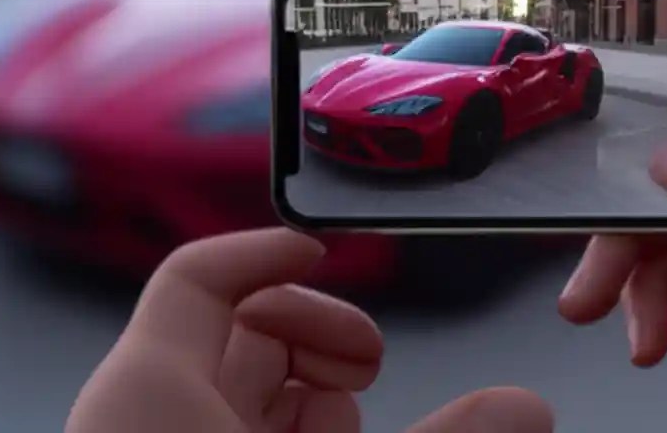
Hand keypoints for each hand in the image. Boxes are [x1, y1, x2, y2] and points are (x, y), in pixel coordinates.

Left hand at [67, 228, 552, 431]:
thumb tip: (529, 409)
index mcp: (150, 392)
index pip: (199, 276)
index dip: (268, 251)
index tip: (328, 254)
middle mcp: (138, 418)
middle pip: (234, 328)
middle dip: (316, 335)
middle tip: (373, 363)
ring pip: (237, 389)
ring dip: (309, 393)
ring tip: (353, 425)